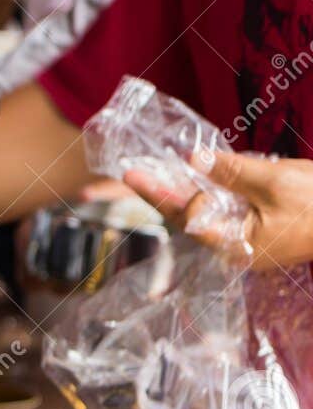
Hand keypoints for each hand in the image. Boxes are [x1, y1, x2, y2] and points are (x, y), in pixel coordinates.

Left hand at [124, 150, 312, 269]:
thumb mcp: (276, 182)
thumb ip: (233, 172)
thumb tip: (194, 159)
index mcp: (233, 243)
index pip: (184, 215)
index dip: (157, 192)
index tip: (131, 174)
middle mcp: (233, 248)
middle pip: (189, 217)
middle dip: (163, 193)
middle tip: (132, 174)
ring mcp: (246, 242)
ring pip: (206, 213)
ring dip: (184, 192)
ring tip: (155, 175)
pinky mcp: (259, 232)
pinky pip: (227, 211)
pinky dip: (213, 193)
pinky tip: (197, 179)